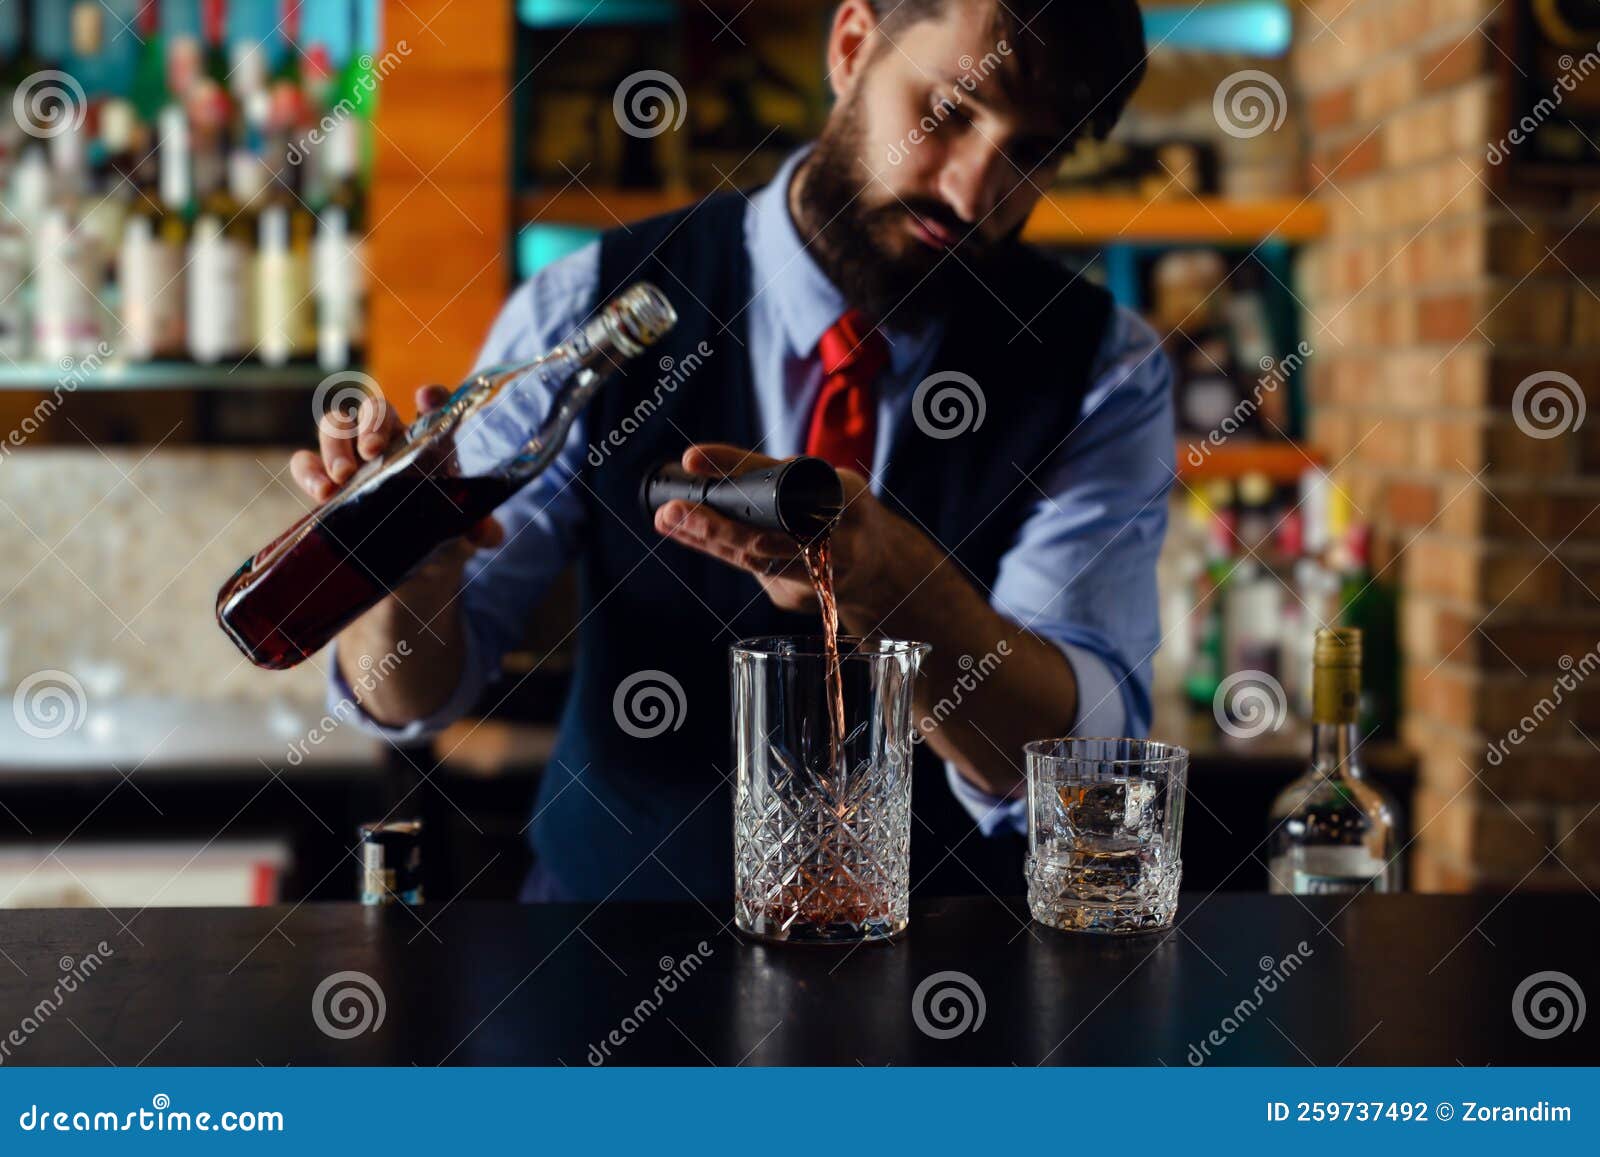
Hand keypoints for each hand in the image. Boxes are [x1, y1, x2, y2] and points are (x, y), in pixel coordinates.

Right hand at [288, 385, 503, 591]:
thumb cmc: (446, 538)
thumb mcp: (467, 535)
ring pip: (336, 424)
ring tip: (343, 477)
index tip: (426, 397)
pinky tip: (322, 492)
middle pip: (376, 409)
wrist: (414, 570)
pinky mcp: (327, 482)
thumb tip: (484, 532)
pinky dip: (308, 470)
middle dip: (371, 422)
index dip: (431, 398)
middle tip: (372, 450)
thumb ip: (481, 530)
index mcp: (431, 443)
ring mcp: (356, 459)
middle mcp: (392, 441)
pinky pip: (306, 461)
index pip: (432, 405)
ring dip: (335, 444)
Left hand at [651, 444, 914, 617]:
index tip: (694, 458)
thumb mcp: (828, 480)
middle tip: (672, 508)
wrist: (880, 570)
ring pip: (752, 560)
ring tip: (667, 517)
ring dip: (704, 539)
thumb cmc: (847, 514)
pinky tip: (683, 529)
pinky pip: (748, 569)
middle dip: (714, 526)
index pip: (786, 484)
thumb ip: (773, 471)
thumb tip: (702, 462)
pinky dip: (716, 547)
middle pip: (765, 541)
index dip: (738, 471)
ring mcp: (815, 580)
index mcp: (847, 504)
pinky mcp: (795, 598)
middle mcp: (837, 548)